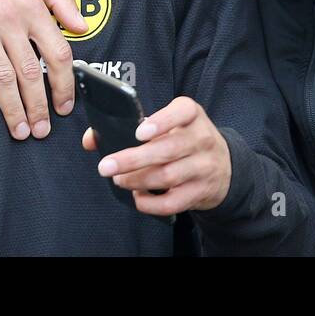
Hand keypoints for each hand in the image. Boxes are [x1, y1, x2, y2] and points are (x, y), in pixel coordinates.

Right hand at [0, 0, 86, 139]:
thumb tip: (82, 27)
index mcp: (31, 5)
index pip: (57, 53)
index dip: (64, 84)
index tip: (65, 106)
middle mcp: (9, 20)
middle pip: (31, 72)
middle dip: (39, 106)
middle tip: (42, 130)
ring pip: (2, 78)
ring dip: (13, 109)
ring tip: (20, 131)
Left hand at [81, 97, 231, 214]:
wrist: (224, 165)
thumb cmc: (184, 138)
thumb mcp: (168, 123)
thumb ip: (130, 126)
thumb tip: (91, 140)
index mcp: (192, 115)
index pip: (183, 112)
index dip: (161, 122)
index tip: (139, 132)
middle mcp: (202, 138)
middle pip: (167, 150)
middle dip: (133, 159)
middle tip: (106, 166)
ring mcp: (204, 167)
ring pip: (168, 176)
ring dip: (137, 180)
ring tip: (119, 180)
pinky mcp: (201, 192)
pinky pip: (173, 202)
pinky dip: (151, 203)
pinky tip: (138, 196)